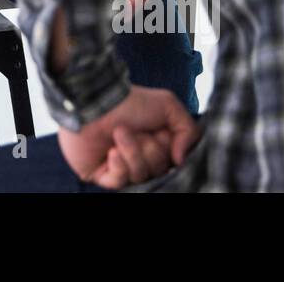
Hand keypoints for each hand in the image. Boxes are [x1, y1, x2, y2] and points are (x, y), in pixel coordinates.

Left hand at [57, 85, 199, 187]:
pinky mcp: (103, 175)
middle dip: (149, 148)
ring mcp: (122, 168)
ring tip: (118, 133)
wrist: (94, 101)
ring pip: (141, 176)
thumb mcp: (168, 106)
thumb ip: (188, 131)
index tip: (160, 133)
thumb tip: (182, 160)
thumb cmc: (129, 101)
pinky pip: (120, 182)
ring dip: (131, 151)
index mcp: (158, 144)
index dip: (169, 149)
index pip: (175, 163)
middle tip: (136, 129)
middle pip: (159, 170)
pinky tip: (111, 151)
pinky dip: (118, 164)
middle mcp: (142, 158)